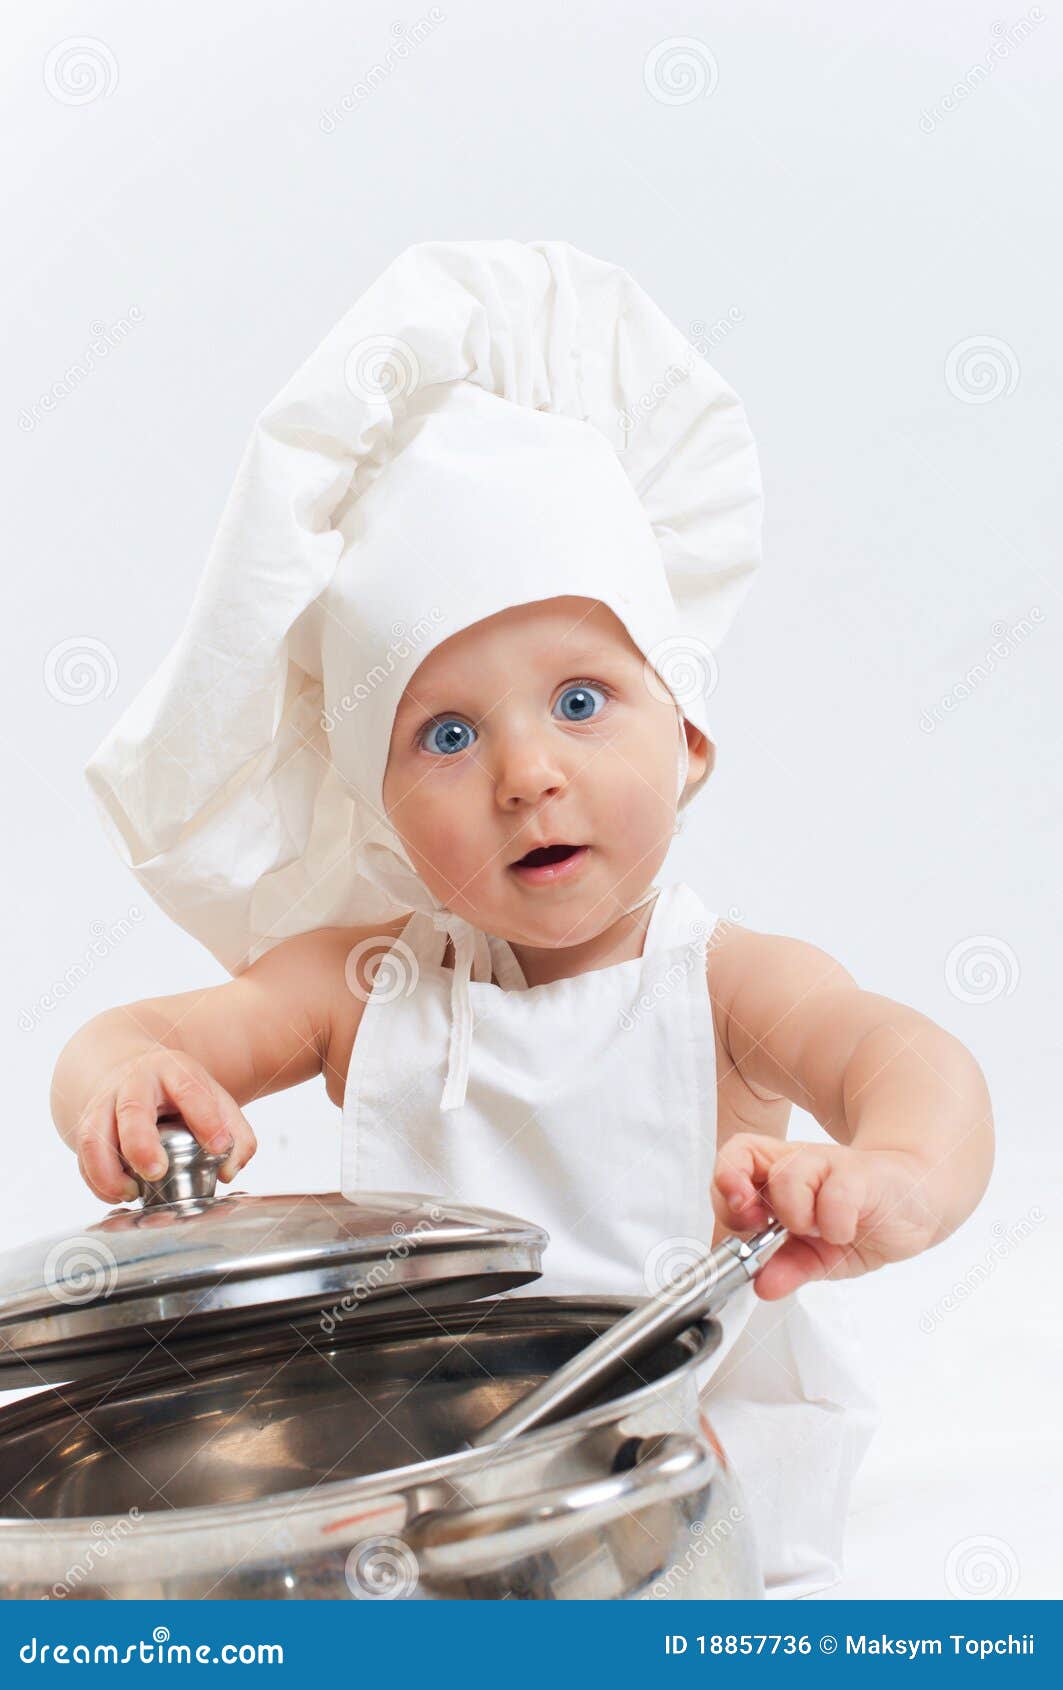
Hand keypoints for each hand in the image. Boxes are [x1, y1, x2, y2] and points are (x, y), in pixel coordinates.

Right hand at [74, 1048, 256, 1203]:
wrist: (133, 1071)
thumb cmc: (180, 1094)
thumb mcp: (215, 1101)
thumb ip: (237, 1135)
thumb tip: (229, 1170)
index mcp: (173, 1071)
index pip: (190, 1090)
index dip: (206, 1119)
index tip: (218, 1149)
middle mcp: (134, 1083)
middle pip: (131, 1110)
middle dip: (141, 1145)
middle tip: (157, 1173)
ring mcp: (104, 1103)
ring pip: (93, 1136)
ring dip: (109, 1172)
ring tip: (133, 1193)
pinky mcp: (86, 1126)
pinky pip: (83, 1158)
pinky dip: (97, 1183)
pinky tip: (119, 1195)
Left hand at [710, 1133, 940, 1297]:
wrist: (921, 1198)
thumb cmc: (868, 1217)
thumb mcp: (822, 1254)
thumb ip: (790, 1266)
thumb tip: (762, 1285)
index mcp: (782, 1178)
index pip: (734, 1160)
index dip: (724, 1187)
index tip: (741, 1221)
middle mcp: (800, 1163)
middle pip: (744, 1158)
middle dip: (746, 1203)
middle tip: (772, 1228)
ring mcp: (830, 1163)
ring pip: (786, 1179)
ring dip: (799, 1218)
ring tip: (823, 1232)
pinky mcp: (862, 1174)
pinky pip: (835, 1197)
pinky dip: (837, 1225)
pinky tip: (849, 1230)